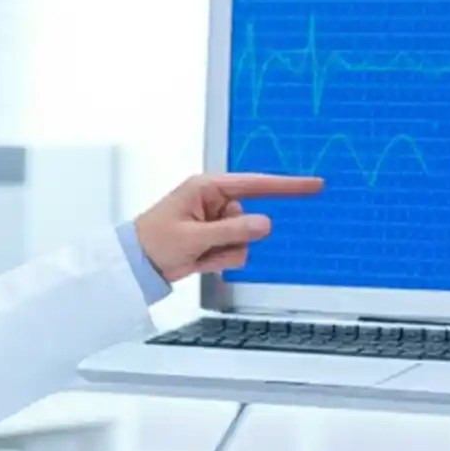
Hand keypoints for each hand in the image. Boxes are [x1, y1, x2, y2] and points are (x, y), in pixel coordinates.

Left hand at [133, 173, 323, 282]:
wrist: (135, 266)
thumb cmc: (153, 242)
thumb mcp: (193, 237)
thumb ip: (232, 231)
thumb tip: (266, 223)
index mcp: (206, 188)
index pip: (255, 184)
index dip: (287, 186)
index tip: (314, 185)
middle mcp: (214, 202)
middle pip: (250, 220)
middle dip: (233, 238)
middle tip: (204, 245)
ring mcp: (215, 222)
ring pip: (245, 241)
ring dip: (224, 253)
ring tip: (196, 254)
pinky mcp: (215, 240)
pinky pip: (235, 253)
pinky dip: (219, 261)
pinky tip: (198, 261)